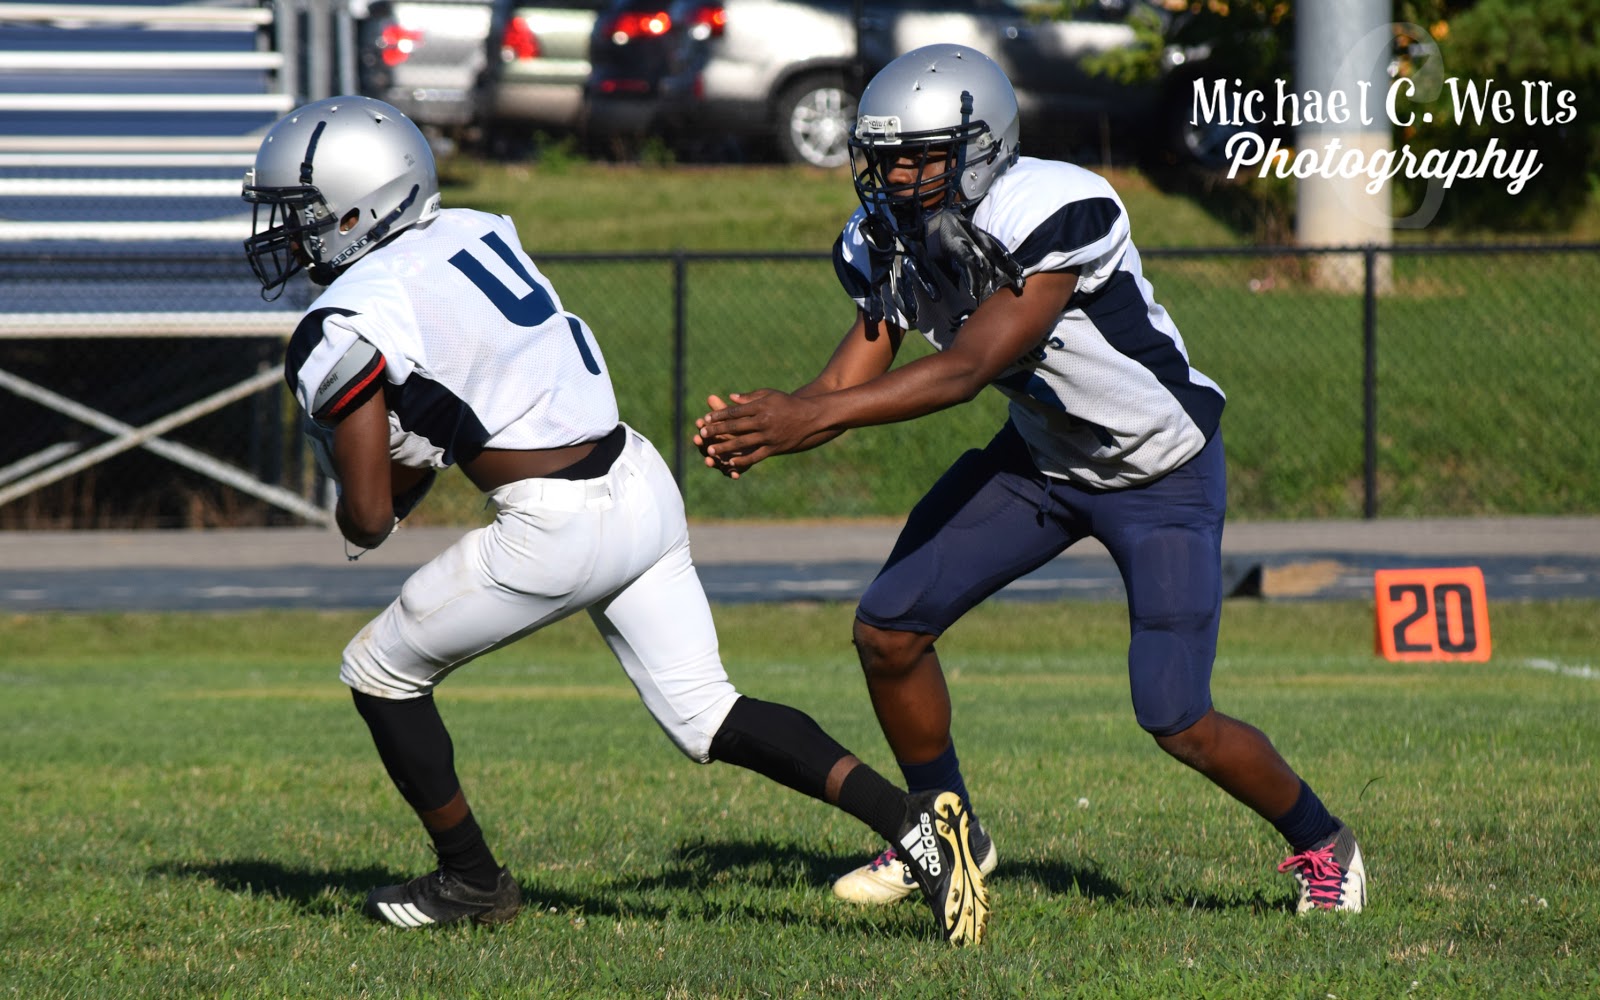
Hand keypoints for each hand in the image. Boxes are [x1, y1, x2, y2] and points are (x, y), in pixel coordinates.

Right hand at [693, 393, 745, 478]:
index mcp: (716, 435)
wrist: (763, 436)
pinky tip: (735, 475)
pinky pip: (733, 472)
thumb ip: (724, 410)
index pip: (706, 431)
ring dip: (712, 462)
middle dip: (701, 444)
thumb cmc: (746, 423)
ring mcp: (726, 458)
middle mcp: (718, 448)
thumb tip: (711, 396)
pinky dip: (733, 473)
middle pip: (706, 447)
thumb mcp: (737, 416)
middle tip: (696, 439)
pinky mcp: (737, 467)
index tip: (699, 422)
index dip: (702, 427)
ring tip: (708, 461)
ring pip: (716, 461)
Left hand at [696, 389, 819, 474]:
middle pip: (735, 427)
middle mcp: (763, 421)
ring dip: (724, 448)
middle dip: (716, 431)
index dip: (718, 415)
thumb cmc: (786, 404)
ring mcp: (769, 436)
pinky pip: (755, 456)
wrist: (810, 417)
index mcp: (760, 407)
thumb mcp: (769, 394)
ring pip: (742, 443)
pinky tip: (730, 463)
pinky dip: (742, 460)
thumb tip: (730, 398)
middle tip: (701, 435)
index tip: (706, 419)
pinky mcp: (774, 448)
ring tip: (711, 451)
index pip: (734, 411)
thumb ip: (749, 397)